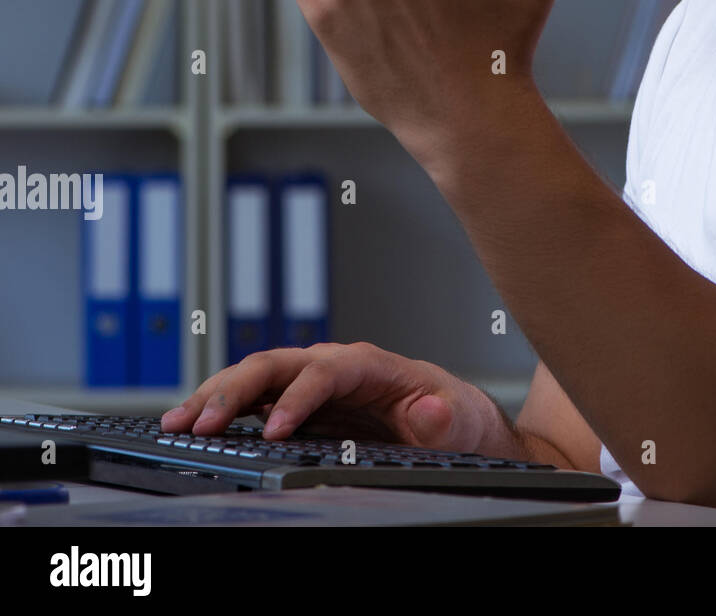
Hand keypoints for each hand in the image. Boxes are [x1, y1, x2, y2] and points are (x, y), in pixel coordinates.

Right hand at [159, 341, 508, 453]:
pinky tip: (192, 423)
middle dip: (236, 389)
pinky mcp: (299, 402)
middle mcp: (335, 365)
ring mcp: (312, 381)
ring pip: (256, 375)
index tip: (276, 429)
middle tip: (201, 422)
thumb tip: (431, 410)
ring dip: (216, 394)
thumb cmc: (454, 416)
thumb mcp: (458, 420)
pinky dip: (222, 407)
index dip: (299, 397)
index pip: (327, 371)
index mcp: (372, 365)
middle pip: (277, 363)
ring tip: (178, 421)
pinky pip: (254, 397)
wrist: (452, 421)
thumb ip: (443, 419)